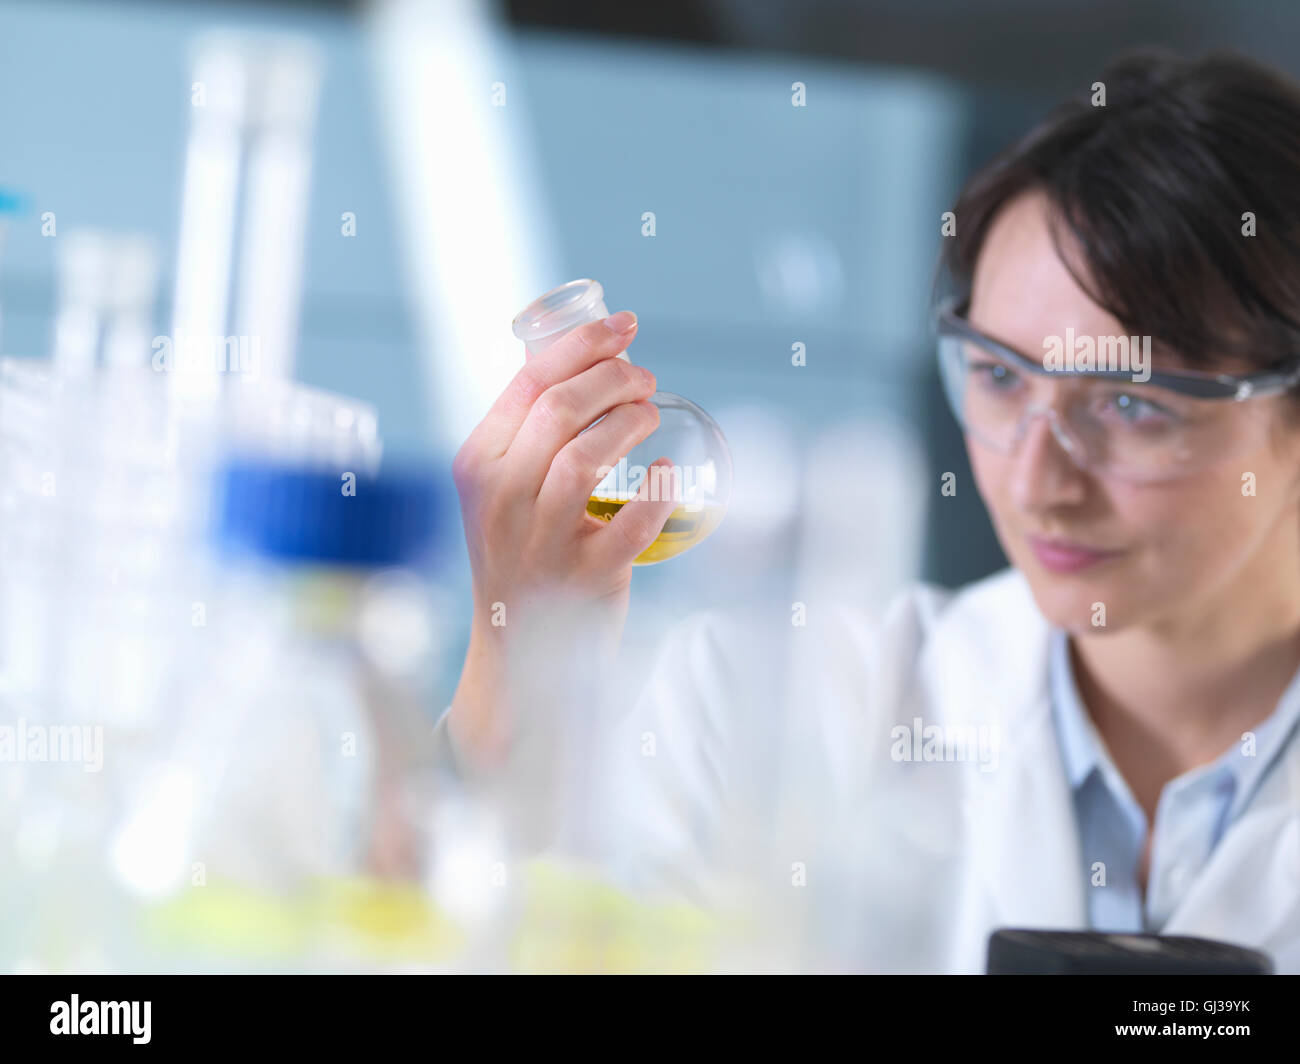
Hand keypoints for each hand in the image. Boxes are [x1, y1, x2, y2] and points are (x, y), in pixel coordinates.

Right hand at [447, 311, 678, 769]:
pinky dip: (656, 489)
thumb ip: (532, 431)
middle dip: (614, 377)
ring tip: (650, 416)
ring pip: (588, 455)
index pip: (529, 381)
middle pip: (561, 408)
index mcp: (478, 463)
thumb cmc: (523, 550)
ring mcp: (542, 540)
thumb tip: (596, 355)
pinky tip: (663, 474)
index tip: (624, 326)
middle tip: (644, 379)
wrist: (518, 646)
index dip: (584, 343)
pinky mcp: (587, 576)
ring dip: (631, 421)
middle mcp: (502, 498)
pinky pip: (632, 521)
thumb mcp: (504, 488)